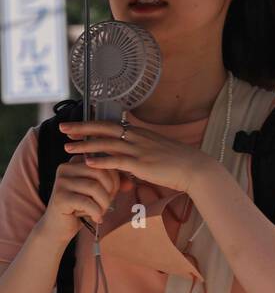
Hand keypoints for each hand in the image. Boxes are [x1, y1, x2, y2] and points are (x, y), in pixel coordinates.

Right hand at [39, 153, 135, 243]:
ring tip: (102, 212)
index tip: (112, 194)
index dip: (115, 179)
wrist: (59, 227)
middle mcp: (66, 167)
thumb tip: (130, 183)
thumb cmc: (82, 207)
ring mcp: (61, 182)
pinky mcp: (60, 197)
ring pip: (94, 187)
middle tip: (108, 204)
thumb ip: (113, 183)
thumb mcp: (99, 192)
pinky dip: (97, 212)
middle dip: (110, 190)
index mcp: (76, 161)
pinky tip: (97, 218)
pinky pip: (86, 202)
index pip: (104, 162)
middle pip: (100, 173)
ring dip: (104, 203)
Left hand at [57, 119, 213, 196]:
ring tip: (67, 148)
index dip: (91, 124)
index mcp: (139, 133)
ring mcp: (138, 150)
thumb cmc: (176, 162)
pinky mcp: (141, 164)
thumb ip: (138, 154)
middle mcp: (136, 137)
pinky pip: (117, 161)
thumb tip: (125, 162)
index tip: (75, 126)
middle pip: (104, 128)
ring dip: (85, 145)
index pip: (110, 124)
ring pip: (106, 144)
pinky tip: (88, 163)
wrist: (193, 168)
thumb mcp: (155, 152)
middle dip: (81, 128)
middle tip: (63, 129)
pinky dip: (101, 161)